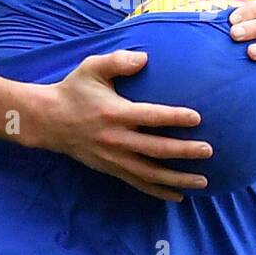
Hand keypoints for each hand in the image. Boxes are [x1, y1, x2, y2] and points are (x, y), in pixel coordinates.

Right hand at [26, 50, 210, 200]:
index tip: (197, 118)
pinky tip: (179, 195)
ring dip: (177, 178)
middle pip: (155, 149)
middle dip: (184, 151)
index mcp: (115, 113)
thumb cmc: (73, 90)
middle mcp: (116, 139)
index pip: (150, 116)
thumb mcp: (91, 68)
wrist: (47, 120)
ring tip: (203, 180)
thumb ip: (118, 61)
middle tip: (208, 150)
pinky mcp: (111, 169)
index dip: (174, 117)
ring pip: (150, 172)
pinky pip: (138, 183)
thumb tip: (145, 58)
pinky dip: (159, 191)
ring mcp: (113, 158)